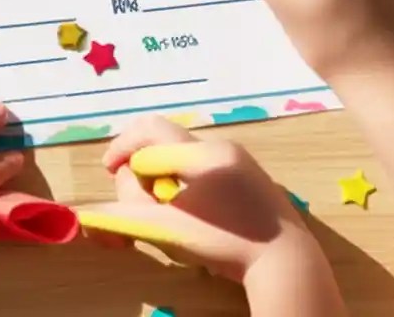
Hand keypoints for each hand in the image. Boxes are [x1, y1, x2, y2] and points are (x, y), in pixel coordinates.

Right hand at [86, 116, 316, 281]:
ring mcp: (241, 159)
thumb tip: (108, 194)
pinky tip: (193, 210)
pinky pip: (207, 165)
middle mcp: (222, 146)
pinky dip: (186, 179)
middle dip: (142, 163)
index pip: (150, 130)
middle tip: (135, 194)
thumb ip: (128, 210)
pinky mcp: (252, 176)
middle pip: (167, 140)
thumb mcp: (167, 229)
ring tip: (164, 207)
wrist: (284, 262)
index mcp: (202, 153)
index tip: (109, 170)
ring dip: (164, 173)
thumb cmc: (224, 245)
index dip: (122, 146)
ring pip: (186, 153)